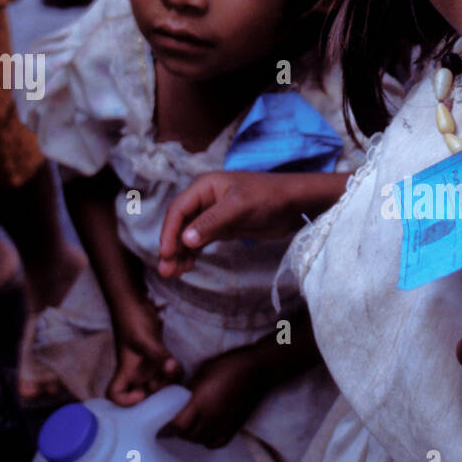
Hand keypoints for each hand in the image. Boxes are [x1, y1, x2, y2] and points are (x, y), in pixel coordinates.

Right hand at [108, 297, 181, 406]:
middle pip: (144, 394)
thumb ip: (157, 354)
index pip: (115, 395)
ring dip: (168, 381)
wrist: (135, 302)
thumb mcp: (143, 338)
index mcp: (124, 370)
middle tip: (166, 380)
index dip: (125, 402)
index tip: (140, 394)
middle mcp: (135, 372)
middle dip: (157, 392)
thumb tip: (171, 367)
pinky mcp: (158, 357)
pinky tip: (176, 364)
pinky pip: (168, 371)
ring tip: (172, 368)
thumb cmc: (131, 319)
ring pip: (158, 384)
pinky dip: (174, 371)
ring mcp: (147, 365)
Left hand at [157, 346, 271, 448]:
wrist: (258, 369)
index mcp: (202, 402)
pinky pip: (217, 443)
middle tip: (175, 423)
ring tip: (190, 427)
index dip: (168, 427)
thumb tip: (180, 402)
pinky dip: (208, 441)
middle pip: (189, 436)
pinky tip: (206, 433)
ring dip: (192, 437)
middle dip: (179, 432)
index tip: (162, 424)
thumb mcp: (202, 372)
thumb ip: (190, 390)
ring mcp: (225, 424)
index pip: (178, 425)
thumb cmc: (228, 365)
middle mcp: (212, 417)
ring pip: (202, 441)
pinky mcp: (235, 426)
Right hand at [158, 172, 345, 278]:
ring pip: (189, 236)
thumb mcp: (239, 207)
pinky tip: (187, 266)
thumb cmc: (269, 196)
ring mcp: (214, 215)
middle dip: (172, 246)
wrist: (295, 203)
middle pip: (180, 224)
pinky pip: (202, 241)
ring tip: (174, 273)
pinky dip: (194, 253)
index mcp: (204, 187)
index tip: (166, 253)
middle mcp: (205, 200)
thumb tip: (186, 239)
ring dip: (181, 253)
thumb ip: (212, 222)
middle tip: (166, 270)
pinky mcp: (225, 228)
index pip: (178, 210)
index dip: (169, 232)